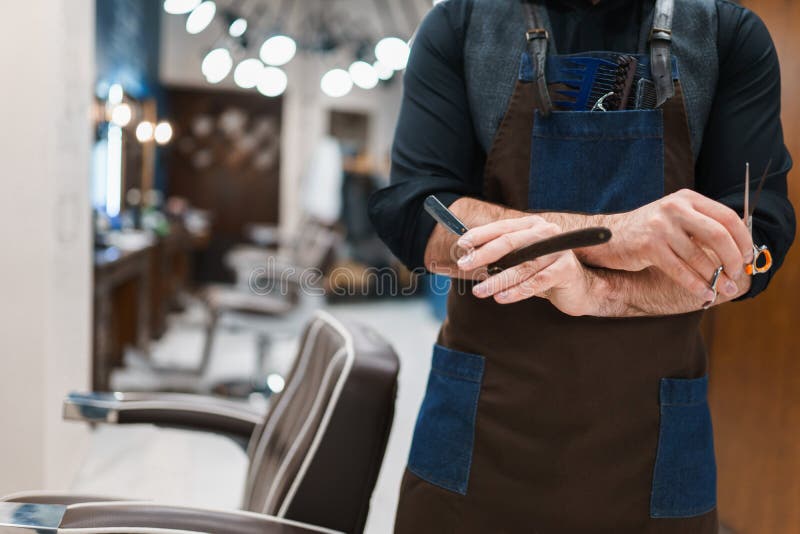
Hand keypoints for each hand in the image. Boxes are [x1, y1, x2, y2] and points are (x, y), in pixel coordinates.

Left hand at [456, 216, 598, 315]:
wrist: (578, 288)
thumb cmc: (542, 273)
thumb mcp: (522, 260)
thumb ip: (501, 254)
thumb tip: (468, 254)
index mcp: (533, 226)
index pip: (502, 227)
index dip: (480, 235)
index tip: (461, 244)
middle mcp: (546, 233)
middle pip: (510, 243)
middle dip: (483, 254)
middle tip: (464, 264)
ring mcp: (558, 250)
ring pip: (521, 266)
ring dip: (497, 280)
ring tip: (479, 291)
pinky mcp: (566, 269)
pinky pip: (536, 282)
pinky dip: (517, 291)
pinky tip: (501, 298)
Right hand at [591, 189, 752, 301]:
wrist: (607, 236)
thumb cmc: (646, 232)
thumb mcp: (674, 218)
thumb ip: (700, 226)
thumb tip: (738, 249)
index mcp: (686, 198)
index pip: (726, 216)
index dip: (742, 239)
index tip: (748, 257)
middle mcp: (674, 208)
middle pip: (718, 235)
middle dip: (732, 259)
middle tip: (737, 275)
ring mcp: (660, 226)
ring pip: (698, 257)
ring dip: (715, 277)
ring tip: (724, 289)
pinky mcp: (648, 246)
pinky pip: (680, 270)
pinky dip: (696, 285)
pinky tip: (705, 294)